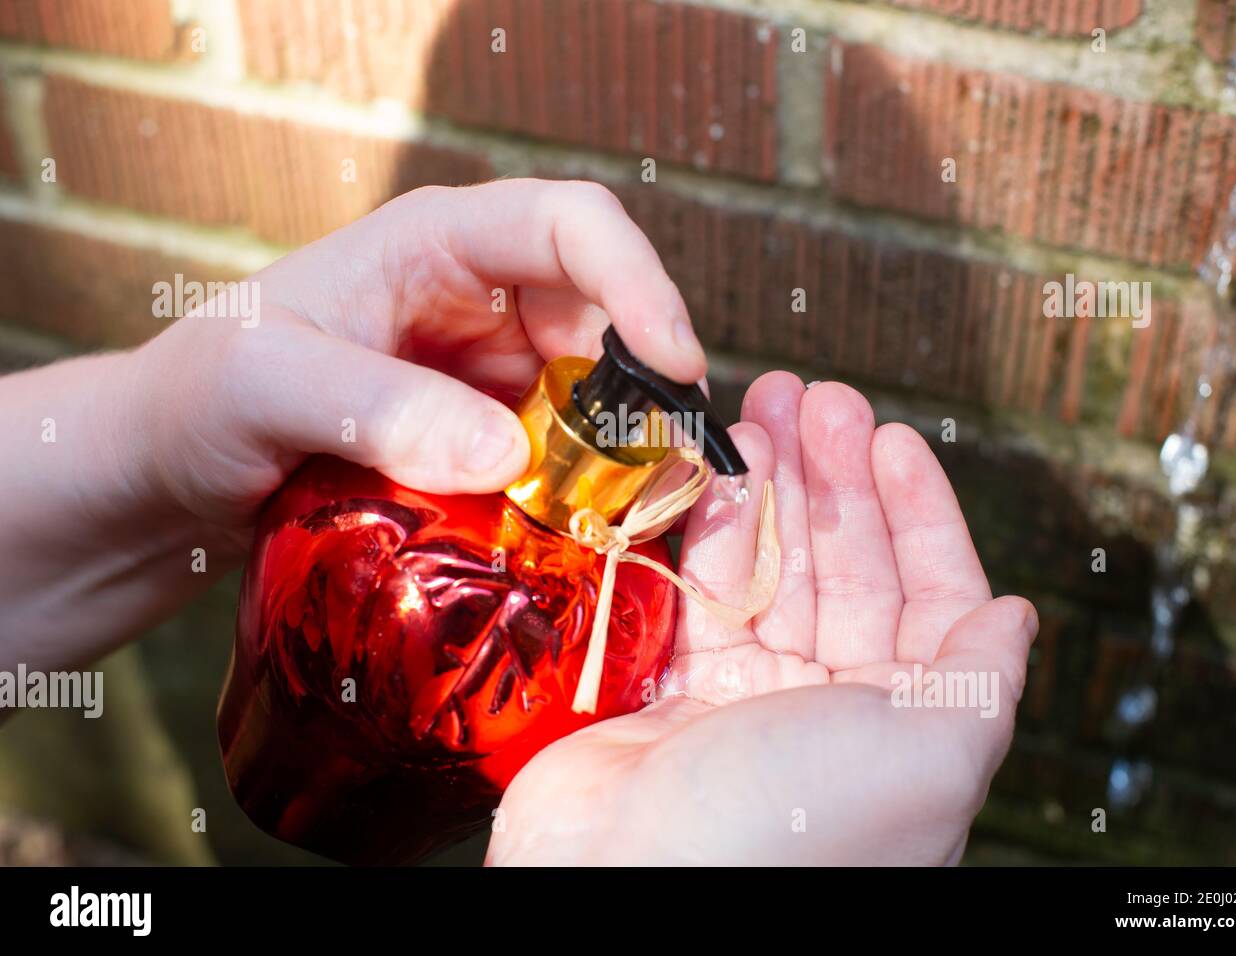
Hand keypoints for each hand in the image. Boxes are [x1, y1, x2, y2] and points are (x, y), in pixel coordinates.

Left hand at [0, 179, 706, 669]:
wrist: (171, 472)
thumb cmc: (197, 396)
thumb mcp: (266, 385)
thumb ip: (379, 407)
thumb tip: (512, 455)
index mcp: (441, 243)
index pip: (573, 227)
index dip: (640, 283)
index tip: (674, 365)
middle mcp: (483, 300)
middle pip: (609, 321)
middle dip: (646, 393)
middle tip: (663, 478)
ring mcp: (489, 376)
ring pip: (598, 401)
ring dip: (622, 457)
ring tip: (628, 520)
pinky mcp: (485, 441)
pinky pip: (564, 460)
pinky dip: (586, 497)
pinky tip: (583, 539)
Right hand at [487, 373, 1036, 864]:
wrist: (628, 884)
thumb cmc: (788, 833)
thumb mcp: (927, 757)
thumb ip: (979, 680)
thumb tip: (1014, 615)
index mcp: (910, 731)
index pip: (934, 600)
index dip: (919, 514)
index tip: (893, 441)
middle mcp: (836, 713)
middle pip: (850, 569)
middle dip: (838, 479)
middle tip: (818, 399)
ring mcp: (753, 699)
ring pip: (776, 568)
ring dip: (776, 485)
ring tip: (765, 408)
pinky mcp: (678, 688)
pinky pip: (707, 588)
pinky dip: (715, 525)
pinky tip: (722, 467)